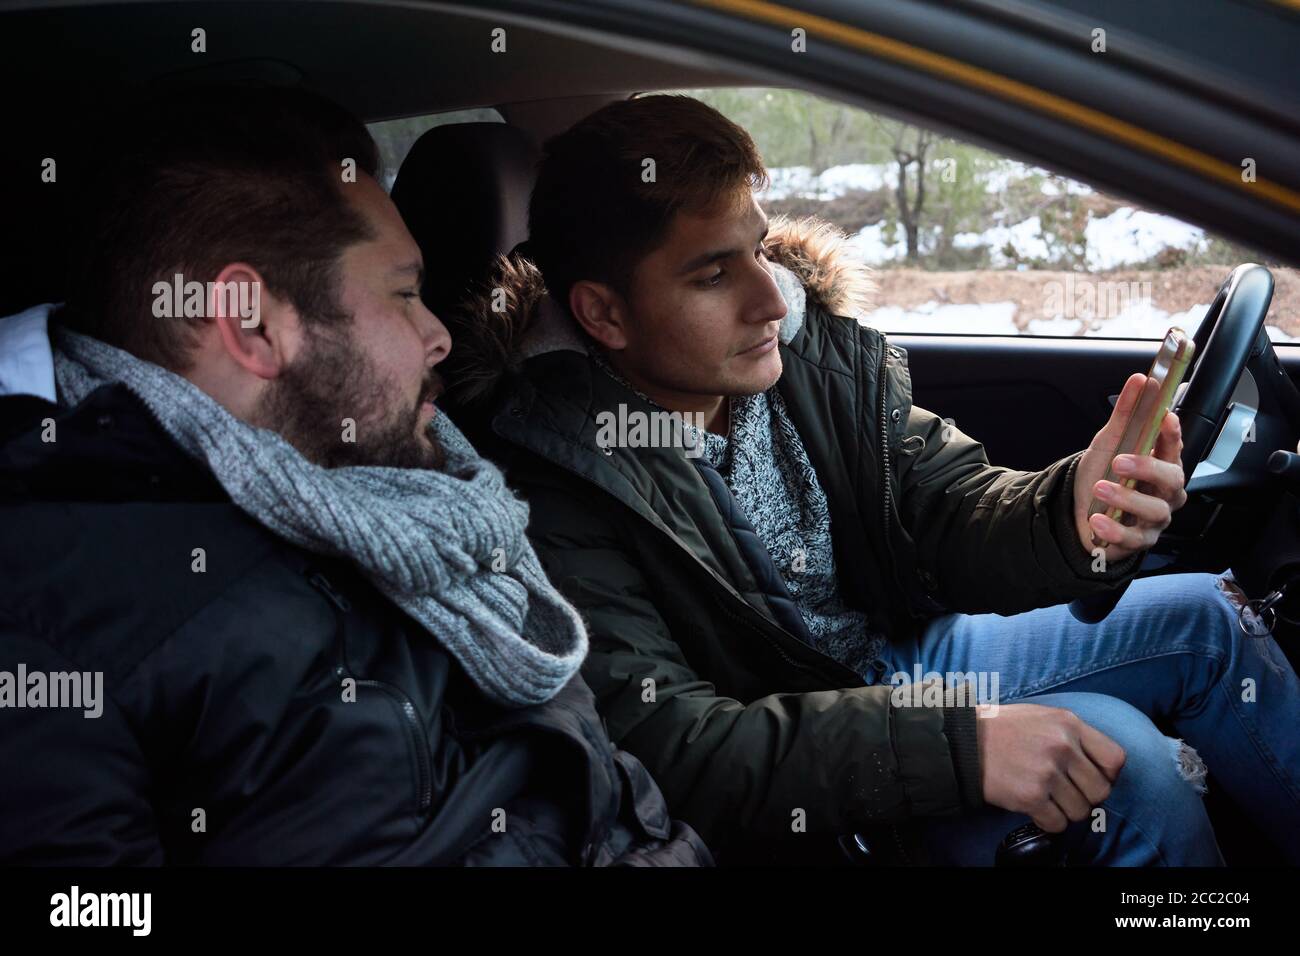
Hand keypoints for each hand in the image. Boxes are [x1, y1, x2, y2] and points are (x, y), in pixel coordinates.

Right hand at [976, 702, 1125, 831]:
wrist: (963, 741)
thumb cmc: (1003, 729)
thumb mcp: (1043, 717)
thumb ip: (1072, 735)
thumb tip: (1099, 764)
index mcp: (1069, 724)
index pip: (1115, 759)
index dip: (1108, 775)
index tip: (1092, 778)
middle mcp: (1062, 747)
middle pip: (1101, 791)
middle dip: (1086, 797)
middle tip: (1066, 793)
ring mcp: (1047, 772)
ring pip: (1081, 811)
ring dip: (1066, 811)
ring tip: (1048, 799)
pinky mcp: (1030, 796)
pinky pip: (1058, 823)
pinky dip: (1049, 822)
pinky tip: (1035, 809)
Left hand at [1074, 372, 1187, 561]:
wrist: (1078, 511)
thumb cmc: (1103, 475)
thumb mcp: (1109, 442)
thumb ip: (1126, 413)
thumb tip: (1141, 379)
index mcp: (1162, 464)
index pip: (1174, 446)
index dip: (1172, 434)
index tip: (1164, 418)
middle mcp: (1164, 492)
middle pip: (1172, 480)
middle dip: (1148, 468)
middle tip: (1119, 461)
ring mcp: (1154, 519)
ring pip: (1154, 510)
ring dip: (1126, 498)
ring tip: (1100, 489)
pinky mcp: (1138, 541)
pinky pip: (1132, 538)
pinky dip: (1114, 529)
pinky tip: (1097, 519)